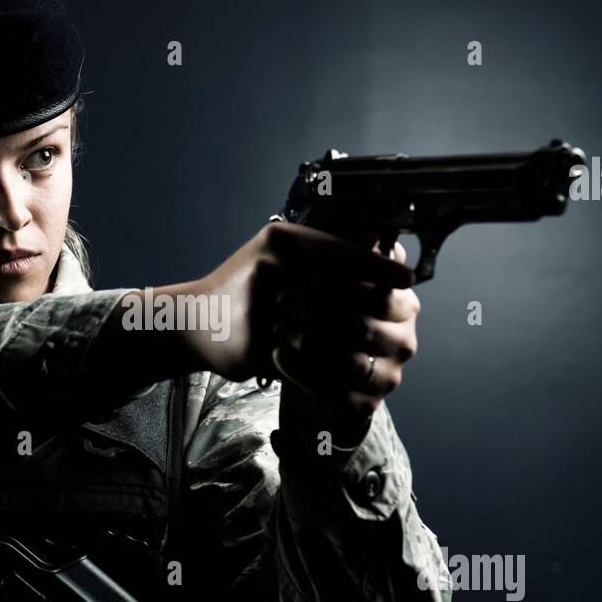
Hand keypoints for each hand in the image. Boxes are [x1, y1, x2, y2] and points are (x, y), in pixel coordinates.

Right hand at [176, 221, 412, 383]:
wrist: (193, 322)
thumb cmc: (244, 288)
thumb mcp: (279, 256)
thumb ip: (321, 250)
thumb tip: (377, 238)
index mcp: (279, 242)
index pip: (340, 251)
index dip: (377, 265)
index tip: (408, 277)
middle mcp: (270, 268)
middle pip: (340, 289)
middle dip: (373, 302)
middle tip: (406, 308)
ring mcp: (262, 308)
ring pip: (326, 326)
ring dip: (355, 334)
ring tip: (382, 338)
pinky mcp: (257, 345)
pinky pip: (304, 356)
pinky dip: (328, 361)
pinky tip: (350, 362)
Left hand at [272, 235, 419, 441]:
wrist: (282, 353)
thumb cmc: (302, 302)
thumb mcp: (316, 264)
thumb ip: (344, 249)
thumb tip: (372, 233)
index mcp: (401, 301)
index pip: (383, 293)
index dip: (341, 286)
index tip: (306, 276)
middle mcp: (404, 339)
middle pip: (363, 327)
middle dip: (317, 314)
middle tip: (284, 302)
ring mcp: (387, 374)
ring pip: (349, 362)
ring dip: (306, 341)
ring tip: (279, 327)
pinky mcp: (364, 403)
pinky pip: (335, 393)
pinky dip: (299, 372)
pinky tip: (277, 354)